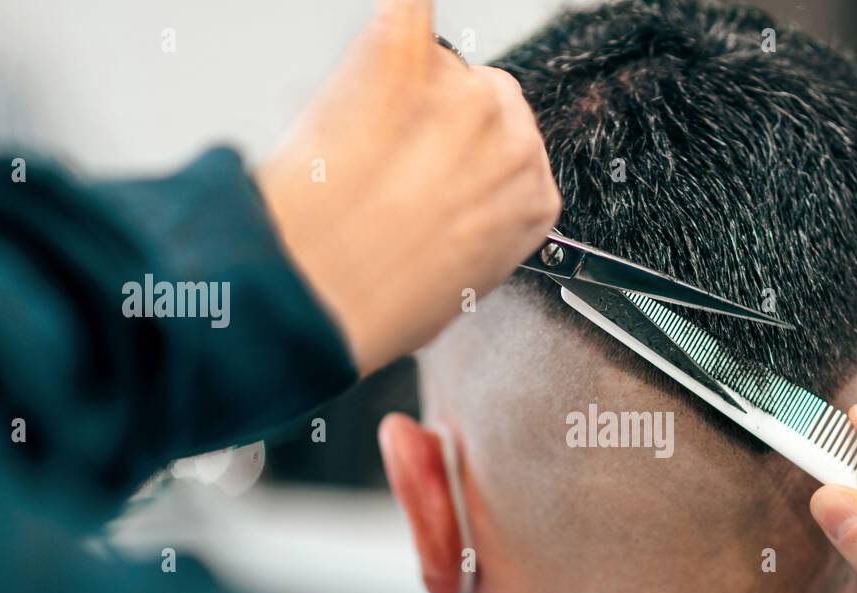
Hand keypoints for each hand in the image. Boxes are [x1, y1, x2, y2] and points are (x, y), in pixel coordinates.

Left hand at [259, 0, 560, 373]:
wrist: (320, 289)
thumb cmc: (383, 299)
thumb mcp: (458, 282)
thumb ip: (476, 228)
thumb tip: (452, 210)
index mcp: (535, 200)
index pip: (514, 154)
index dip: (468, 165)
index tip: (443, 177)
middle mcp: (514, 140)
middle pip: (487, 103)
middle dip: (444, 126)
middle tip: (397, 163)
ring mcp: (462, 94)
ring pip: (443, 66)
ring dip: (408, 90)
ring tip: (364, 143)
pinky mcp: (402, 58)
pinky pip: (409, 10)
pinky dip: (398, 21)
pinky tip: (388, 37)